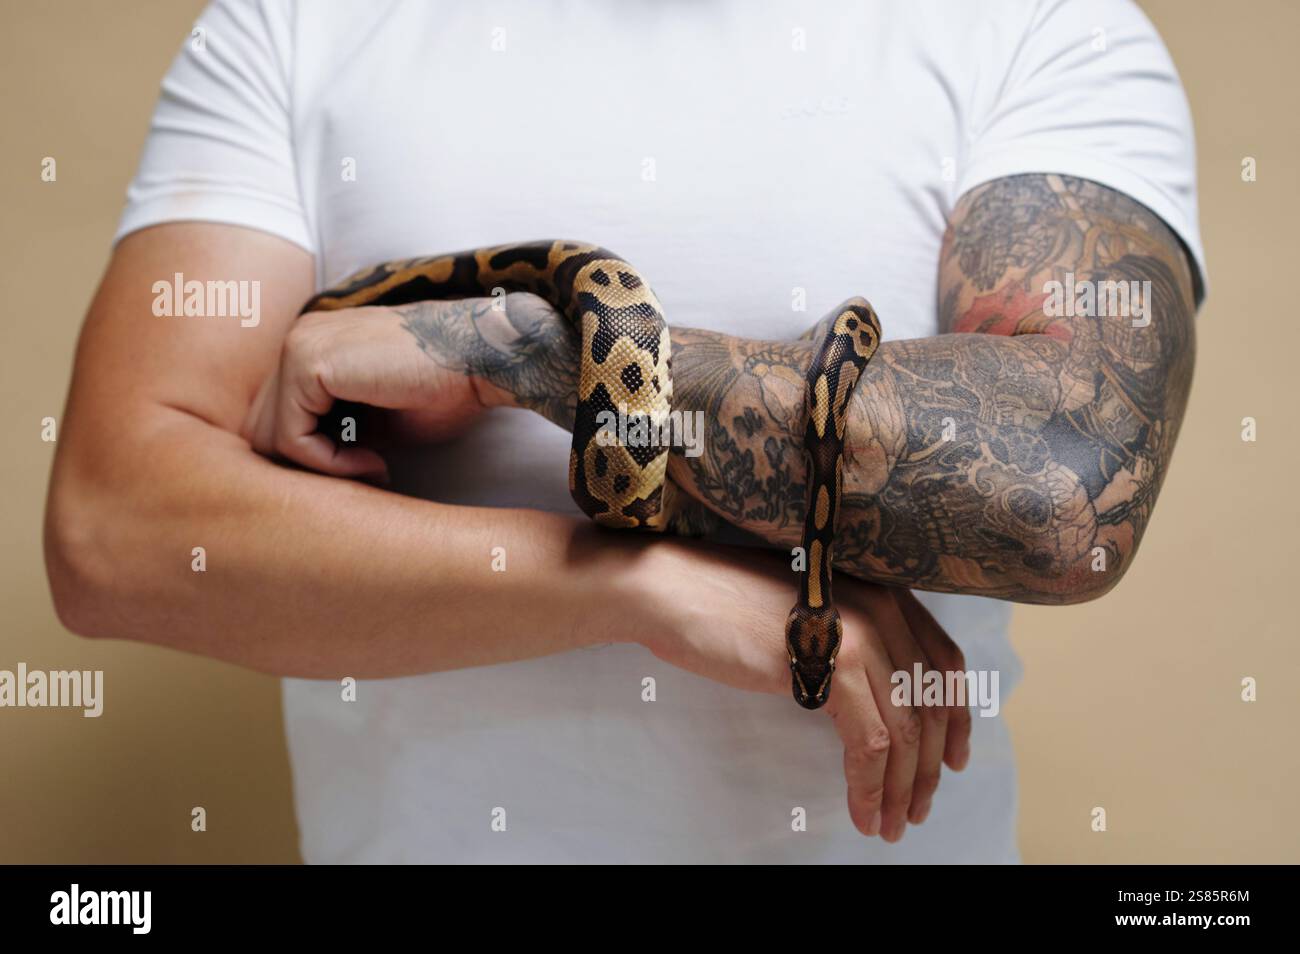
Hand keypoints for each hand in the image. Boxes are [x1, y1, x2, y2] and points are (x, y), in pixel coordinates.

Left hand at [242, 304, 485, 480]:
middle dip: (313, 463)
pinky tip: (374, 460)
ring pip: (273, 437)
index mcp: (315, 347)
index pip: (284, 418)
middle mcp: (299, 339)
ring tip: (374, 467)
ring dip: (323, 467)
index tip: (372, 468)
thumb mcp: (376, 418)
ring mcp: (298, 346)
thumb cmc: (445, 388)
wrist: (480, 358)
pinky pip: (292, 438)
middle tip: (368, 473)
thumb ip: (336, 430)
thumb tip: (303, 466)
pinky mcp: (306, 362)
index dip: (321, 457)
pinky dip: (329, 463)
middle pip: (266, 428)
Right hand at [640, 538, 969, 840]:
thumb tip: (880, 703)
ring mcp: (862, 634)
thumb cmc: (728, 605)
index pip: (944, 664)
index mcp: (885, 594)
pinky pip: (869, 742)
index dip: (957, 720)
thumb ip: (851, 644)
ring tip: (888, 825)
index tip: (953, 760)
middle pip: (932, 704)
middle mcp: (885, 609)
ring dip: (901, 788)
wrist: (678, 591)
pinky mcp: (833, 664)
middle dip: (927, 768)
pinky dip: (870, 785)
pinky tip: (862, 810)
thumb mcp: (809, 618)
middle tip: (914, 810)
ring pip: (905, 731)